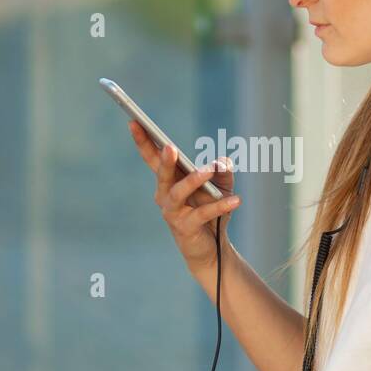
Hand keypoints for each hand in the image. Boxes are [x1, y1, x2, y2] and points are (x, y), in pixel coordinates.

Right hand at [126, 120, 240, 273]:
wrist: (212, 249)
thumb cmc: (210, 212)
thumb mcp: (220, 187)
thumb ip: (222, 172)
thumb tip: (223, 161)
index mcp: (169, 181)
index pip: (153, 158)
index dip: (143, 140)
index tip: (134, 121)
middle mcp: (165, 195)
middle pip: (162, 174)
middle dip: (164, 160)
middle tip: (170, 147)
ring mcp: (173, 213)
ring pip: (179, 192)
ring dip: (194, 180)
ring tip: (209, 170)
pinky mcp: (185, 228)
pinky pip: (203, 213)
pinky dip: (220, 206)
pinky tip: (235, 199)